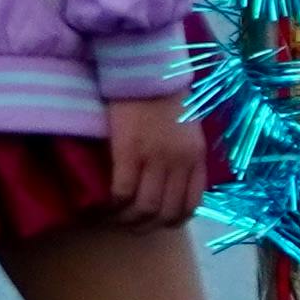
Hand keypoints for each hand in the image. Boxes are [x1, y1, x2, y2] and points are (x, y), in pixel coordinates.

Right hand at [102, 93, 206, 225]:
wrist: (146, 73)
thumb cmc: (165, 100)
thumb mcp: (188, 131)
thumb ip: (183, 157)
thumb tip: (170, 184)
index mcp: (196, 158)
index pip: (191, 205)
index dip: (172, 221)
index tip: (156, 223)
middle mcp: (180, 163)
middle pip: (166, 213)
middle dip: (146, 226)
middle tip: (128, 225)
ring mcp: (156, 159)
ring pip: (144, 208)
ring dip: (126, 220)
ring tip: (112, 218)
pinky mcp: (129, 152)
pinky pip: (122, 192)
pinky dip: (112, 205)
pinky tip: (102, 203)